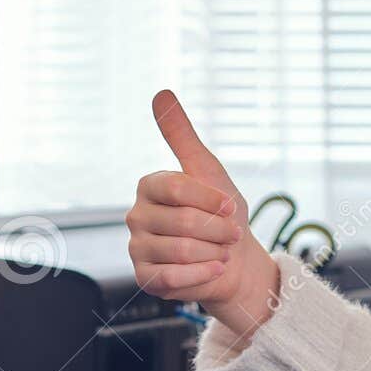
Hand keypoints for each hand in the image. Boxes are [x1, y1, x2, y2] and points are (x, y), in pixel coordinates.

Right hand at [125, 90, 280, 337]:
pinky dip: (203, 274)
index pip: (176, 187)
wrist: (234, 260)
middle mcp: (137, 215)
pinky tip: (213, 269)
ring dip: (213, 252)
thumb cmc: (221, 213)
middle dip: (218, 230)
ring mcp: (138, 247)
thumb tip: (161, 93)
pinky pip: (174, 277)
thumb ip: (182, 134)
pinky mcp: (145, 277)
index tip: (230, 206)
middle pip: (182, 222)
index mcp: (150, 186)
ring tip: (220, 251)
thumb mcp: (207, 170)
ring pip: (180, 251)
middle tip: (230, 234)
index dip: (210, 200)